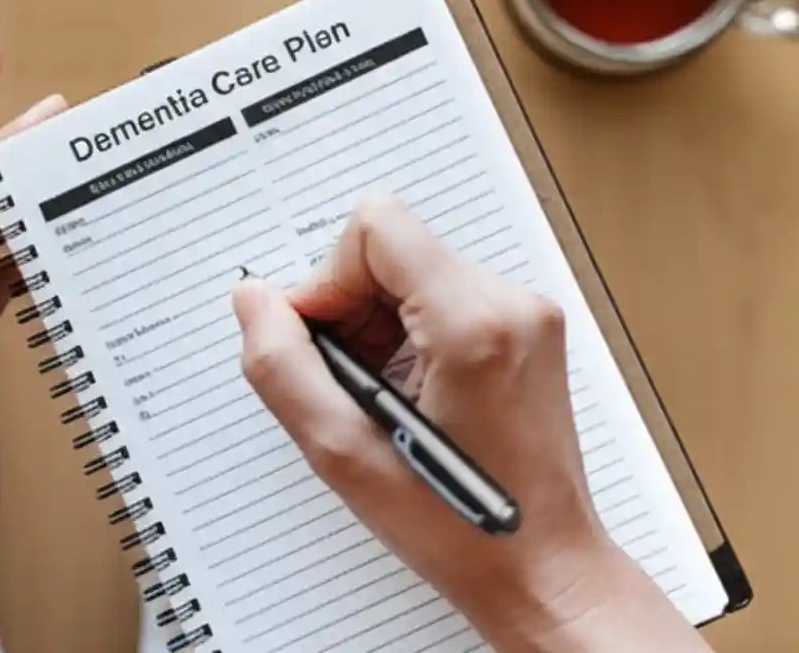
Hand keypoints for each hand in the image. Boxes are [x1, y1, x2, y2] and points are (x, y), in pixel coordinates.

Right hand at [233, 195, 709, 651]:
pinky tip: (408, 398)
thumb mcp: (345, 455)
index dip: (326, 281)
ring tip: (382, 401)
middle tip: (347, 385)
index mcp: (474, 324)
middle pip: (392, 248)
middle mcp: (511, 304)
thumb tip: (255, 302)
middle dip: (350, 310)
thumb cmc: (464, 531)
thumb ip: (284, 368)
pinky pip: (442, 299)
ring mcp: (526, 316)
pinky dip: (408, 338)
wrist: (543, 570)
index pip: (376, 228)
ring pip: (413, 273)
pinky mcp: (526, 332)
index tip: (317, 343)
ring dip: (377, 328)